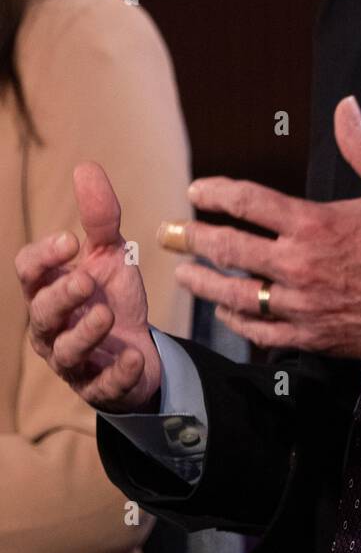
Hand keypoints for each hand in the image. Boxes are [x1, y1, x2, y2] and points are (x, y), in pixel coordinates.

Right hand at [15, 162, 161, 411]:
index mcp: (49, 288)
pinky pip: (101, 386)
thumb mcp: (110, 254)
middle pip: (42, 312)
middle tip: (86, 281)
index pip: (29, 271)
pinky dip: (116, 373)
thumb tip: (86, 165)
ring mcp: (73, 360)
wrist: (138, 349)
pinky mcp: (98, 388)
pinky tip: (135, 357)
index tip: (70, 242)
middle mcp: (52, 325)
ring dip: (85, 333)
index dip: (45, 257)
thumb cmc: (110, 297)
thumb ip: (99, 217)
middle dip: (61, 296)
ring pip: (66, 352)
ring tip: (106, 316)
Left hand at [167, 95, 360, 359]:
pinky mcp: (314, 336)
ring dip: (203, 283)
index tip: (198, 190)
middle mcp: (302, 265)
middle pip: (228, 248)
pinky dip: (238, 321)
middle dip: (192, 238)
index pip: (247, 202)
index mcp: (317, 223)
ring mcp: (305, 305)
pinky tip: (228, 311)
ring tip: (184, 274)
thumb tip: (346, 107)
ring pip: (235, 295)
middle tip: (169, 233)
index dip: (215, 192)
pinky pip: (262, 332)